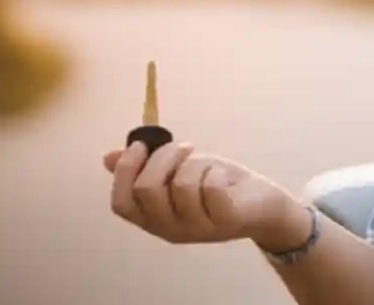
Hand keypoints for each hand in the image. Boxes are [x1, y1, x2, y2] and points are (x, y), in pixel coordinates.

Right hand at [104, 142, 310, 251]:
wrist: (264, 205)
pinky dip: (215, 172)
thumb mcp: (179, 173)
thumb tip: (109, 157)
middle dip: (163, 157)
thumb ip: (147, 168)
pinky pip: (210, 188)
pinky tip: (222, 175)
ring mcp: (197, 228)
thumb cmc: (218, 186)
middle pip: (146, 189)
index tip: (141, 145)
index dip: (125, 171)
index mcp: (153, 219)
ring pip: (180, 185)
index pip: (121, 204)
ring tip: (206, 162)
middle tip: (184, 148)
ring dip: (194, 162)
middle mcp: (170, 229)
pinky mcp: (225, 220)